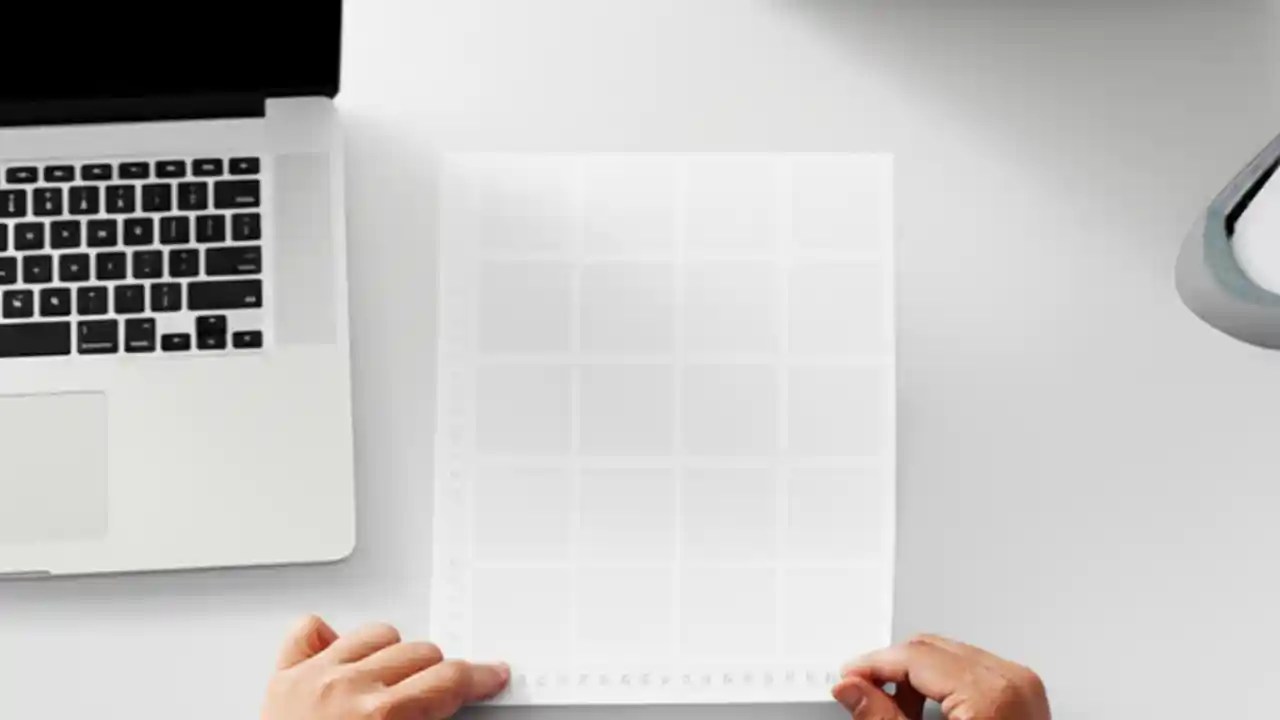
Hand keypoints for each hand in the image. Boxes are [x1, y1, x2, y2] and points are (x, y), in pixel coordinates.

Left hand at [261, 615, 509, 719]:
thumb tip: (451, 709)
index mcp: (382, 716)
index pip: (449, 679)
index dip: (479, 677)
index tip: (489, 676)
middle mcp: (348, 688)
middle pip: (420, 652)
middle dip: (437, 672)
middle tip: (436, 695)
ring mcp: (314, 678)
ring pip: (377, 633)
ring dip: (392, 654)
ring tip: (392, 679)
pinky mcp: (284, 677)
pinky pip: (310, 630)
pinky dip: (328, 640)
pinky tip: (342, 658)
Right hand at [833, 634, 1049, 719]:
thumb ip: (883, 718)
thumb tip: (853, 690)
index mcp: (990, 693)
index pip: (914, 656)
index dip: (873, 665)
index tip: (850, 677)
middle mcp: (1011, 681)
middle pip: (929, 649)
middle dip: (891, 671)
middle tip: (865, 694)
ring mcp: (1020, 685)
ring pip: (947, 656)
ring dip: (915, 679)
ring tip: (898, 712)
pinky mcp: (1021, 692)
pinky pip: (969, 669)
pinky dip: (941, 685)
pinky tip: (925, 712)